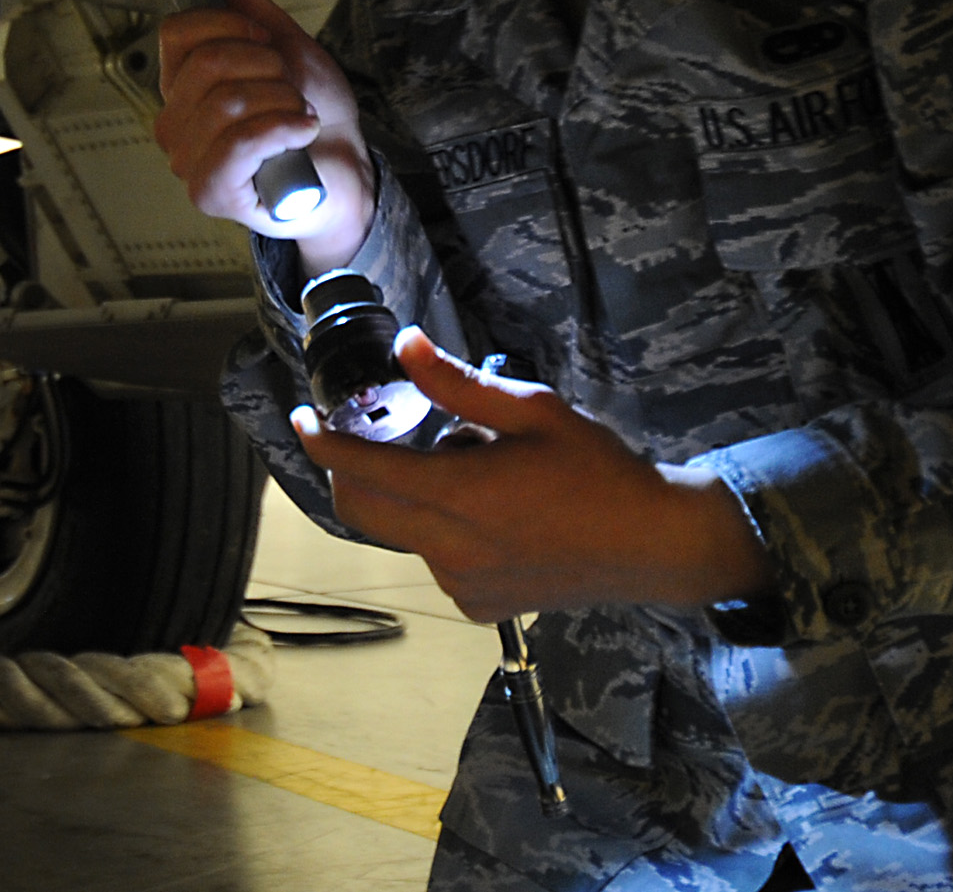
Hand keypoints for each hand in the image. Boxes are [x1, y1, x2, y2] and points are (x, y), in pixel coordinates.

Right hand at [154, 0, 374, 264]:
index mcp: (183, 84)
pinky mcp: (211, 192)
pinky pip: (240, 141)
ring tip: (297, 115)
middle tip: (289, 87)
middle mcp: (176, 122)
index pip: (178, 30)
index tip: (264, 39)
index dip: (229, 24)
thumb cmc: (311, 115)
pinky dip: (283, 128)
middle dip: (268, 66)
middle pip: (207, 62)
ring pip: (228, 100)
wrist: (345, 171)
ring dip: (282, 101)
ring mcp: (188, 160)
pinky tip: (301, 132)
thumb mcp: (282, 44)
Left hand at [293, 329, 769, 620]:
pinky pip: (435, 558)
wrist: (650, 545)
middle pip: (359, 510)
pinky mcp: (476, 605)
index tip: (302, 418)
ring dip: (408, 496)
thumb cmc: (599, 470)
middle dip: (348, 469)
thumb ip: (461, 384)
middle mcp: (450, 546)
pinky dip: (441, 528)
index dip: (322, 440)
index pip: (363, 467)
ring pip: (401, 532)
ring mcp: (461, 582)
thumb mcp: (535, 410)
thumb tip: (406, 347)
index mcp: (462, 492)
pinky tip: (490, 510)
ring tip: (467, 466)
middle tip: (366, 434)